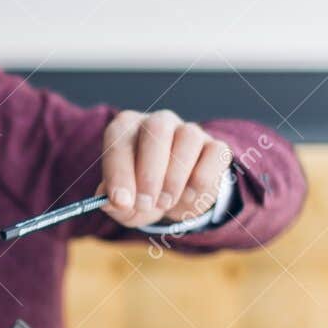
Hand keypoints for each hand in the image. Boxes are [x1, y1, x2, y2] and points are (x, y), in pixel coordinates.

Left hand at [99, 109, 231, 229]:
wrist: (178, 201)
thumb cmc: (143, 196)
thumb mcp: (124, 204)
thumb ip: (114, 203)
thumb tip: (112, 202)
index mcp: (127, 129)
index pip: (119, 136)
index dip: (118, 169)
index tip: (120, 200)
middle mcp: (158, 122)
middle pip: (156, 129)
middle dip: (149, 173)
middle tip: (145, 203)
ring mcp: (189, 130)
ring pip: (188, 137)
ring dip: (174, 177)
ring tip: (165, 202)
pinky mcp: (215, 146)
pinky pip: (214, 153)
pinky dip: (201, 179)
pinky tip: (188, 195)